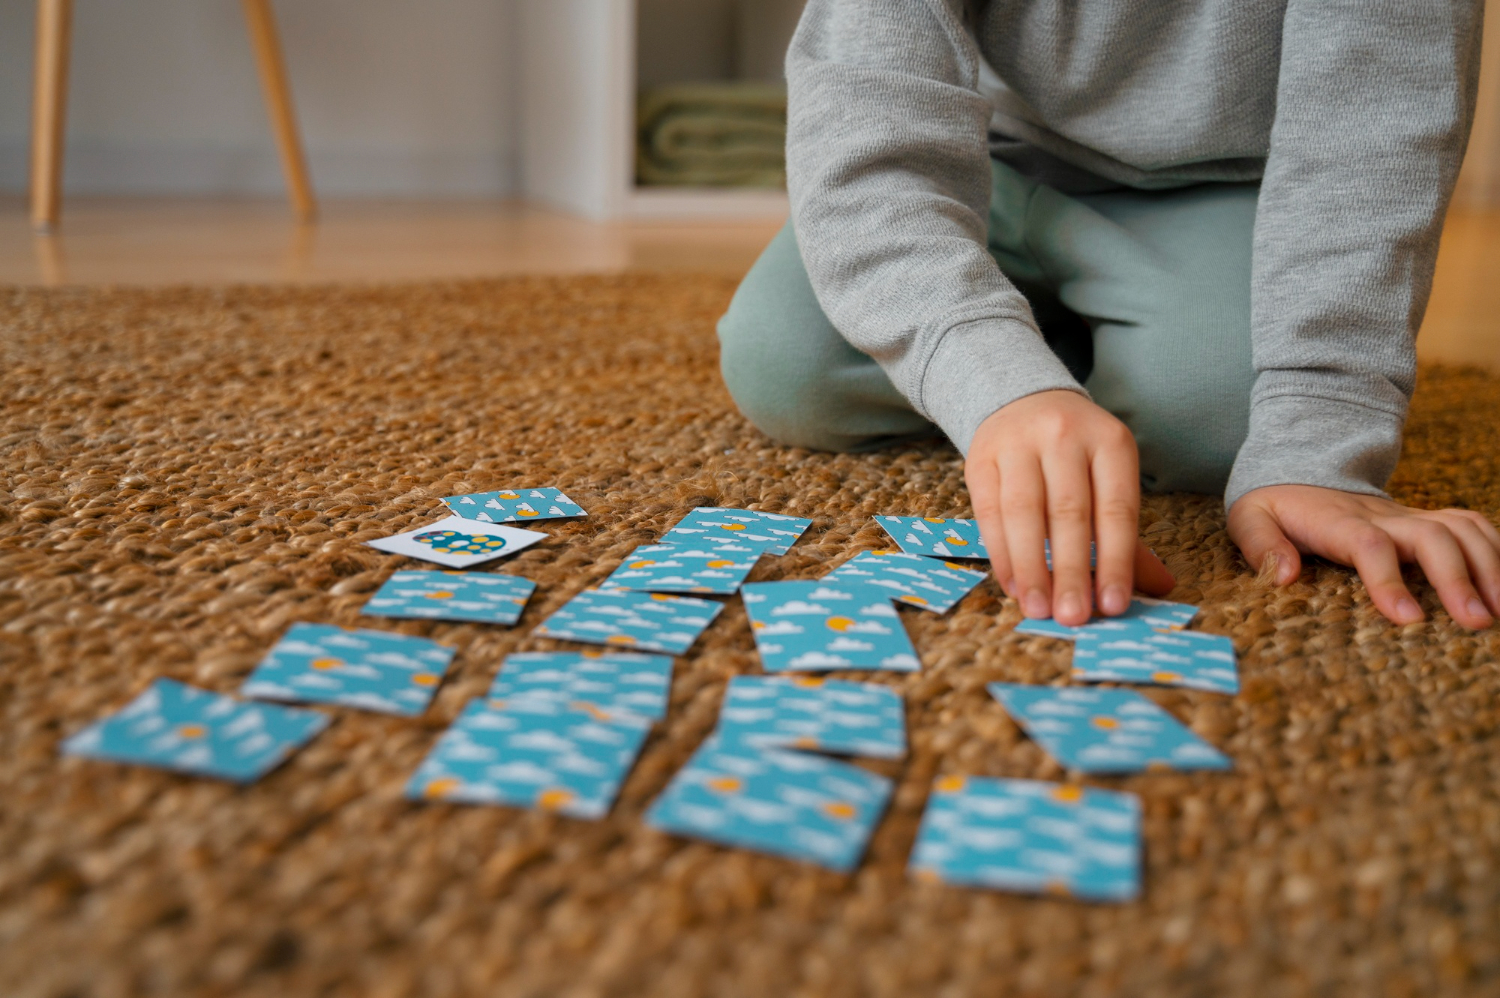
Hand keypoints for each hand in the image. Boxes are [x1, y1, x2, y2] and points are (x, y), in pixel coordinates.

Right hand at [965, 390, 1174, 626]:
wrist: (1021, 400)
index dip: (1115, 560)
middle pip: (1068, 513)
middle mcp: (1064, 437)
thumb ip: (1126, 534)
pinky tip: (1013, 585)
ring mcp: (1018, 445)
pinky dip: (1001, 553)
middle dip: (1070, 570)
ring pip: (1024, 513)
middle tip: (1073, 617)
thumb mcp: (1108, 477)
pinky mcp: (981, 458)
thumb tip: (1159, 587)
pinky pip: (989, 512)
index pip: (1116, 509)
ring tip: (1039, 609)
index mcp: (1110, 442)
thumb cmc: (1074, 454)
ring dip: (1031, 567)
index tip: (1113, 606)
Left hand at [1228, 484, 1499, 628]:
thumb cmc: (1273, 503)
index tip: (1408, 619)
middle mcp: (1382, 517)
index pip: (1369, 546)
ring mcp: (1409, 516)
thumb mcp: (1248, 517)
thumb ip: (1261, 545)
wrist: (1299, 467)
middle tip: (1478, 623)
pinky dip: (1497, 551)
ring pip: (1463, 528)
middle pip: (1432, 537)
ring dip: (1490, 566)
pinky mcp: (1426, 521)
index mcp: (1336, 521)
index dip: (1389, 581)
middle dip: (1459, 579)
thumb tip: (1285, 577)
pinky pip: (1472, 526)